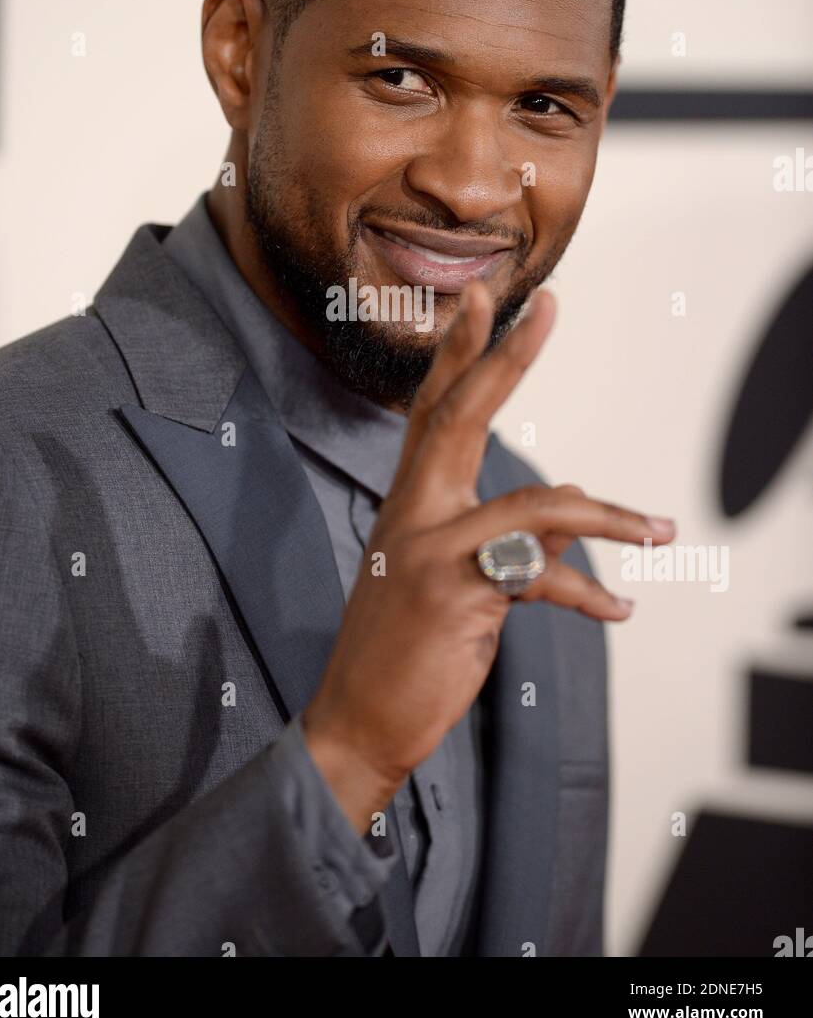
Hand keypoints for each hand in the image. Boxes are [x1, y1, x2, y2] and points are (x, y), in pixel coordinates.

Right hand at [302, 280, 674, 831]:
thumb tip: (568, 505)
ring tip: (660, 531)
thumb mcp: (454, 579)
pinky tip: (618, 612)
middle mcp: (413, 511)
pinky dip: (588, 595)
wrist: (357, 719)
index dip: (458, 352)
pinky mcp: (455, 591)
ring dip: (608, 518)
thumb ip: (506, 536)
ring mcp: (430, 548)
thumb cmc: (404, 648)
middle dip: (506, 357)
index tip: (481, 297)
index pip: (434, 410)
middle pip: (461, 415)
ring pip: (535, 505)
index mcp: (410, 501)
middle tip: (547, 305)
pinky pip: (542, 575)